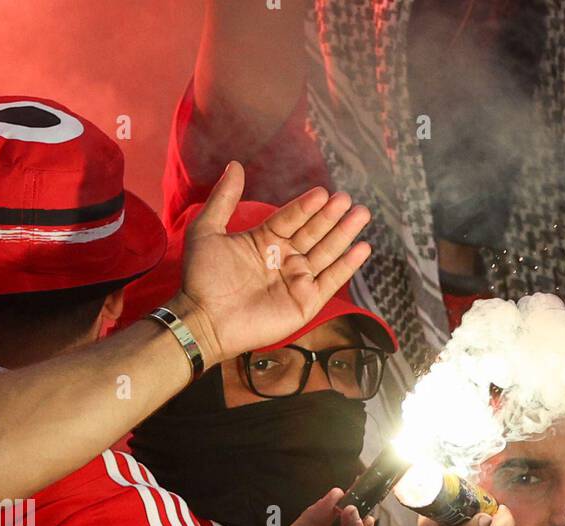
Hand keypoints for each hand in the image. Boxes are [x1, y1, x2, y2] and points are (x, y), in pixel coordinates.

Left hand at [172, 162, 371, 366]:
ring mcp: (297, 281)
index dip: (307, 206)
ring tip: (362, 214)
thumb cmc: (201, 278)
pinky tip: (363, 248)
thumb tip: (236, 165)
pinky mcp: (305, 303)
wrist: (205, 320)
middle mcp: (284, 259)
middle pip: (314, 233)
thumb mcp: (207, 230)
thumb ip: (223, 199)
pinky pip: (330, 282)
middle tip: (349, 199)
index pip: (292, 218)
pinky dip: (347, 266)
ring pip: (326, 253)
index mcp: (264, 241)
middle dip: (332, 216)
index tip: (323, 192)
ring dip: (345, 234)